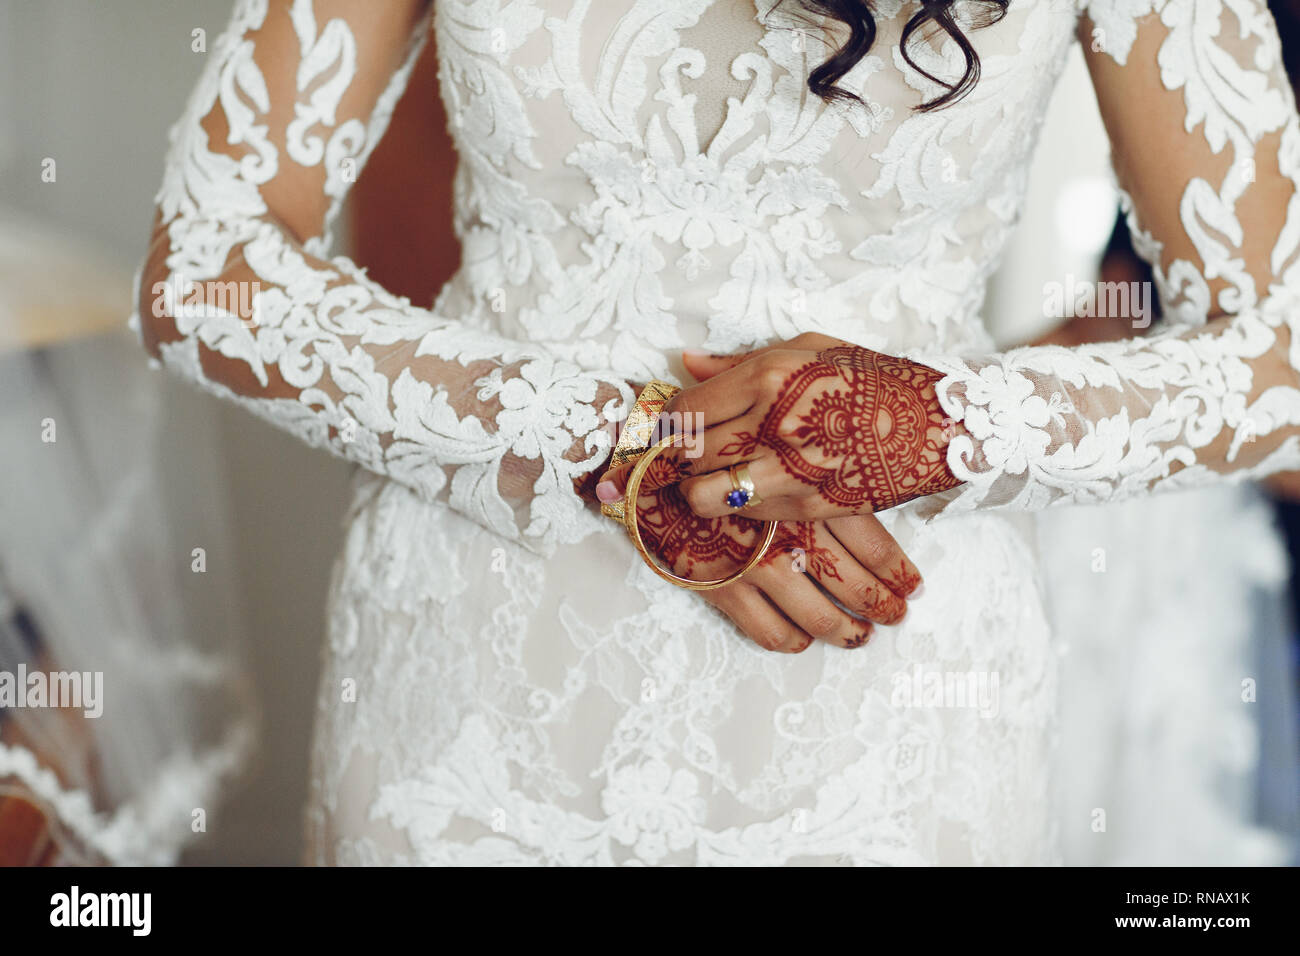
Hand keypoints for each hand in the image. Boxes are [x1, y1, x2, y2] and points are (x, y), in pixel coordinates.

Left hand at [598, 333, 963, 522]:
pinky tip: (745, 492)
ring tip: (706, 478)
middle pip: (688, 454)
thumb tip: (687, 363)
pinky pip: (747, 516)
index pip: (686, 408)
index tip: (672, 423)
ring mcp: (792, 471)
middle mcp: (775, 424)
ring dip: (697, 489)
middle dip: (676, 456)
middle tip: (682, 454)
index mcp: (769, 376)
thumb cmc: (870, 379)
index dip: (667, 420)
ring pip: (705, 495)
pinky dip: (736, 508)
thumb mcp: (808, 348)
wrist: (936, 424)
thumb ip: (739, 360)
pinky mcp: (810, 506)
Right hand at [602, 451, 921, 651]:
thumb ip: (814, 426)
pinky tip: (801, 641)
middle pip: (849, 579)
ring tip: (859, 636)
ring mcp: (751, 559)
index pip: (868, 534)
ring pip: (814, 612)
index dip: (895, 567)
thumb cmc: (704, 426)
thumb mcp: (762, 394)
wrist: (631, 455)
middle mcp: (786, 527)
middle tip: (895, 616)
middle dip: (878, 605)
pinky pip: (765, 628)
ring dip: (842, 631)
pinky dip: (789, 640)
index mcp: (805, 481)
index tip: (912, 584)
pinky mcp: (718, 583)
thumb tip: (873, 453)